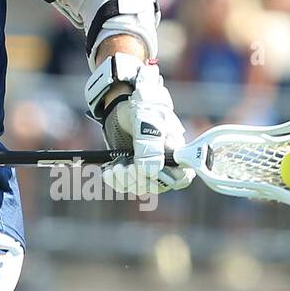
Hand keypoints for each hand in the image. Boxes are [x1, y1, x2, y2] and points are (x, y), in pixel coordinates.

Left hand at [100, 63, 195, 195]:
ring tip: (115, 168)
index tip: (148, 171)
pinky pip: (126, 183)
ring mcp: (148, 167)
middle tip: (126, 168)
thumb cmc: (142, 106)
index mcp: (177, 150)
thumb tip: (150, 169)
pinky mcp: (132, 168)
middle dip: (141, 180)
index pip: (181, 176)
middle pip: (159, 185)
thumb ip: (150, 143)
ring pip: (141, 186)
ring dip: (126, 181)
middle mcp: (165, 162)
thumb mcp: (147, 119)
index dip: (167, 179)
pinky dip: (116, 181)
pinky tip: (107, 172)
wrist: (122, 104)